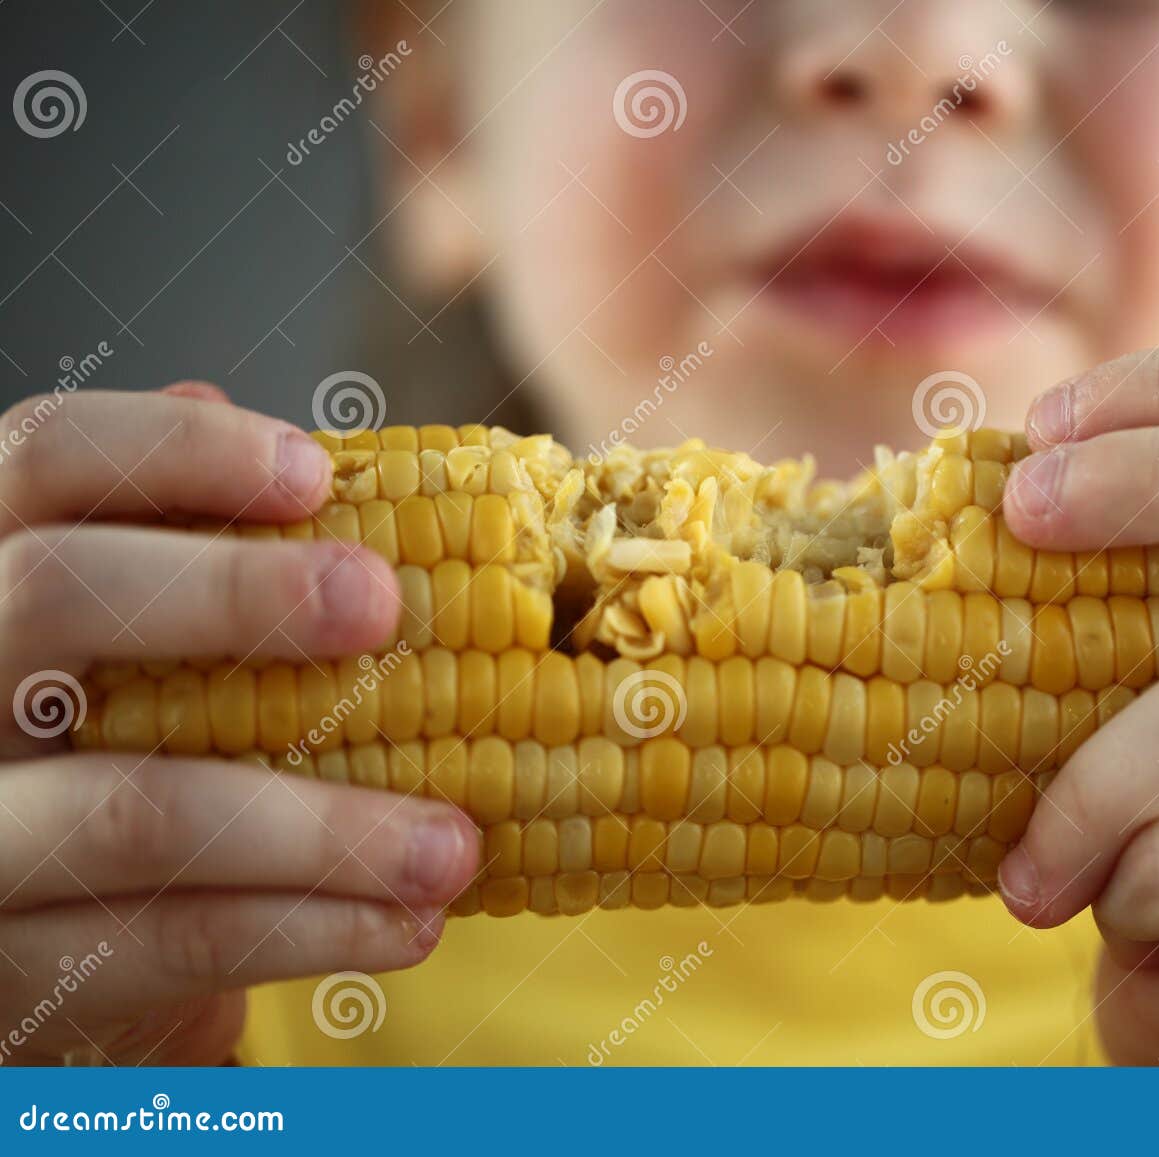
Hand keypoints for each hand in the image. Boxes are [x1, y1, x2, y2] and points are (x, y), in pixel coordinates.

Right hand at [0, 384, 479, 1064]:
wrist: (57, 934)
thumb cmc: (133, 743)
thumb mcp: (145, 638)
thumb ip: (203, 545)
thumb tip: (337, 459)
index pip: (44, 458)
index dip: (171, 450)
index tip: (310, 473)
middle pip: (50, 595)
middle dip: (231, 593)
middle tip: (381, 604)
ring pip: (129, 809)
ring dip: (320, 828)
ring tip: (451, 843)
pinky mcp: (11, 966)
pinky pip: (164, 942)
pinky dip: (305, 931)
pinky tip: (407, 924)